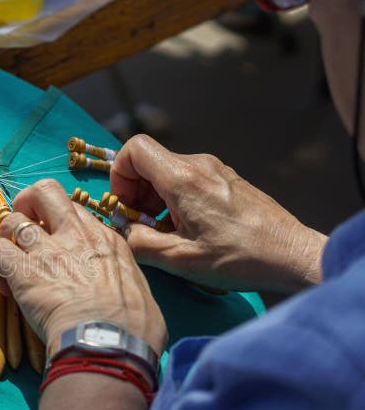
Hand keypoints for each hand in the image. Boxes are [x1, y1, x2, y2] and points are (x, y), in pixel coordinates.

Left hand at [0, 179, 166, 356]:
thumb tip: (121, 293)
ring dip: (6, 239)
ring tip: (8, 263)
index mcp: (105, 240)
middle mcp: (76, 235)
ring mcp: (48, 250)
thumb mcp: (138, 290)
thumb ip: (122, 279)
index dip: (58, 225)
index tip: (56, 248)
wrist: (111, 342)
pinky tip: (3, 285)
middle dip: (28, 203)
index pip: (74, 211)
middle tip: (23, 229)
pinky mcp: (24, 272)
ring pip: (12, 220)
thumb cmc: (134, 328)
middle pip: (45, 192)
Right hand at [110, 135, 327, 292]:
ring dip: (156, 200)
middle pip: (149, 163)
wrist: (291, 255)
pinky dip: (176, 201)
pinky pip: (188, 180)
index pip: (134, 149)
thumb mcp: (180, 259)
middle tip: (143, 226)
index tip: (125, 206)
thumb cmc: (240, 258)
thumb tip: (123, 232)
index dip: (119, 175)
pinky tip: (189, 230)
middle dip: (136, 193)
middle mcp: (199, 165)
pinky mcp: (227, 180)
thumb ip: (140, 243)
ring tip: (167, 234)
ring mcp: (216, 170)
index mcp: (183, 179)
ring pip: (168, 172)